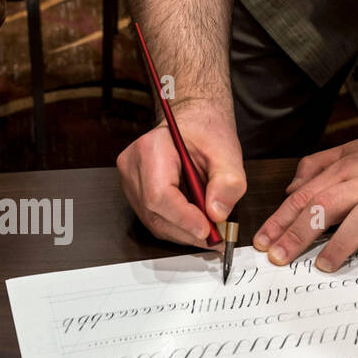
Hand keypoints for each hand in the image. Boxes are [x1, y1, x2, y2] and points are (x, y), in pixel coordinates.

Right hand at [117, 99, 246, 246]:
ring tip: (209, 225)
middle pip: (154, 213)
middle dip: (187, 229)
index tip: (208, 229)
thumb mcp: (227, 151)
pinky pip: (153, 220)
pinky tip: (195, 220)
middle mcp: (132, 166)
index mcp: (151, 148)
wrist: (192, 123)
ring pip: (153, 222)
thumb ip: (228, 182)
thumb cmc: (205, 132)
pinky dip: (177, 227)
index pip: (159, 194)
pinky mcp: (134, 193)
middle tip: (216, 233)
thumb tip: (217, 214)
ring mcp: (130, 181)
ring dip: (184, 231)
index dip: (183, 218)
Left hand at [253, 126, 357, 271]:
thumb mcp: (353, 150)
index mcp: (347, 168)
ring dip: (340, 244)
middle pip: (327, 207)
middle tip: (279, 258)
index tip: (263, 242)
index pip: (306, 196)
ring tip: (323, 265)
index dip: (281, 220)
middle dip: (298, 234)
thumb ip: (318, 166)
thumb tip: (290, 189)